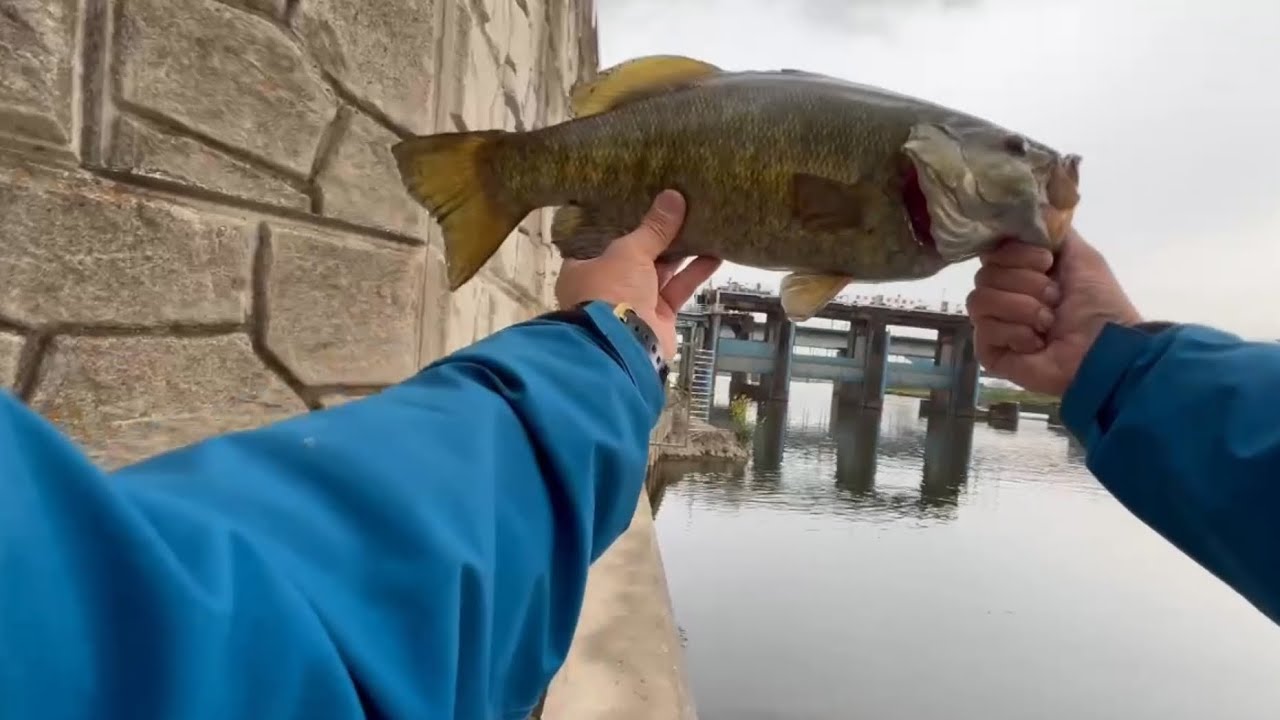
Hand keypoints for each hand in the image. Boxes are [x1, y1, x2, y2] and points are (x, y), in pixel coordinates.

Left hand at [555, 190, 721, 361]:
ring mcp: (633, 302)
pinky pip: (677, 290)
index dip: (624, 222)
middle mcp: (607, 285)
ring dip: (681, 252)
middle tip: (680, 210)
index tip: (645, 203)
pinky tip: (714, 254)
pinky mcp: (658, 318)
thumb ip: (654, 228)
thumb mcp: (629, 251)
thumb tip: (673, 196)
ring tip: (702, 226)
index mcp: (584, 268)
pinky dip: (694, 273)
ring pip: (660, 271)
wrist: (623, 347)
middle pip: (636, 255)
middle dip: (659, 236)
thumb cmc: (610, 291)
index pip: (603, 240)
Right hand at [966, 228, 1141, 396]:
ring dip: (1022, 308)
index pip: (992, 251)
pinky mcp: (989, 352)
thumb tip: (1030, 205)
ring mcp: (993, 325)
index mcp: (1021, 272)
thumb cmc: (1098, 304)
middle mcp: (1003, 296)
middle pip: (985, 274)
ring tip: (1047, 322)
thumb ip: (1052, 231)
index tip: (1046, 262)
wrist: (1105, 348)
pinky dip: (1016, 333)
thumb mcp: (1081, 255)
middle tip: (1054, 298)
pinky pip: (984, 330)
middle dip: (1025, 284)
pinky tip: (1036, 343)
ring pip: (980, 300)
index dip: (1016, 255)